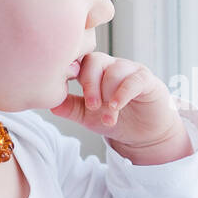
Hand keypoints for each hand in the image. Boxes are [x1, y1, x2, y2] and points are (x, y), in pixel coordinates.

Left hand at [49, 51, 186, 158]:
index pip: (80, 61)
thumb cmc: (116, 120)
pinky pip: (134, 79)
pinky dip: (123, 93)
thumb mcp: (87, 117)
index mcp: (95, 71)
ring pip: (114, 71)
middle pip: (96, 61)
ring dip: (109, 96)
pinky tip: (116, 107)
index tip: (67, 90)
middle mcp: (112, 66)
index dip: (72, 74)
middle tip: (92, 106)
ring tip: (109, 118)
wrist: (143, 136)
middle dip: (90, 84)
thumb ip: (70, 108)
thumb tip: (49, 103)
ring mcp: (130, 71)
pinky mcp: (147, 80)